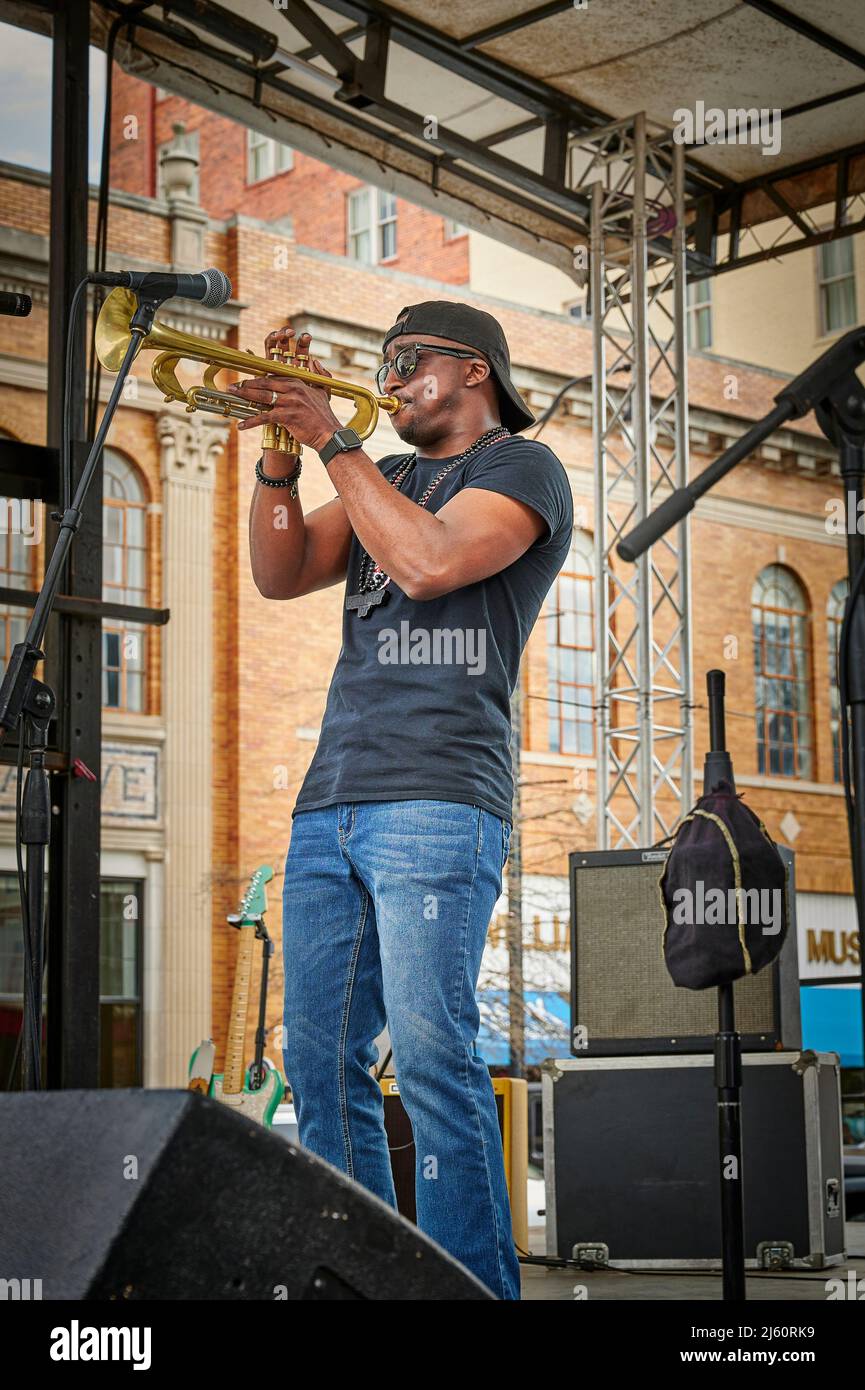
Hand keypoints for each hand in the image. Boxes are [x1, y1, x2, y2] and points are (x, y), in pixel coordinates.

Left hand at [228, 328, 340, 451]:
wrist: (329, 434)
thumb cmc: (324, 415)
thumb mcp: (323, 391)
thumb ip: (320, 374)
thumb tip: (315, 360)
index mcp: (298, 382)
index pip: (274, 376)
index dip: (258, 378)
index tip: (247, 380)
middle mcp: (293, 389)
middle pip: (264, 383)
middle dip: (246, 384)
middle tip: (233, 386)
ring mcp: (289, 402)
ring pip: (262, 397)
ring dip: (244, 396)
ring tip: (232, 396)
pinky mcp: (286, 416)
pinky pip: (264, 417)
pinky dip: (251, 421)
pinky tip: (241, 425)